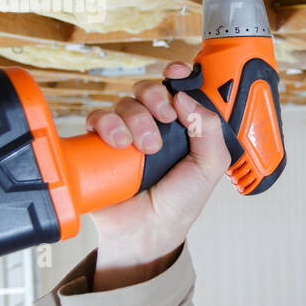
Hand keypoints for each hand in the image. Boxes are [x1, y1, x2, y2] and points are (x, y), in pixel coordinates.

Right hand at [85, 61, 230, 290]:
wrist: (148, 231)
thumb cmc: (180, 201)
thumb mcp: (210, 165)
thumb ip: (208, 129)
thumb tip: (185, 98)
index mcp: (181, 126)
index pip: (177, 88)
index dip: (176, 75)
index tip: (176, 74)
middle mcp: (153, 125)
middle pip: (148, 90)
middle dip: (156, 99)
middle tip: (164, 121)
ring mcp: (125, 134)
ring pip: (123, 103)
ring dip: (135, 119)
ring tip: (145, 148)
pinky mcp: (99, 145)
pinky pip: (96, 119)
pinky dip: (106, 125)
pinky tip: (118, 143)